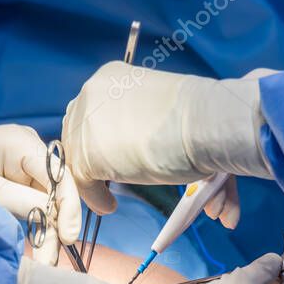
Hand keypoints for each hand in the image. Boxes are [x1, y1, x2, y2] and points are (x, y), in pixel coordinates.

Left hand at [0, 124, 80, 265]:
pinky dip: (42, 226)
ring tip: (47, 260)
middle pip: (58, 187)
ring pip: (52, 200)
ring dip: (51, 230)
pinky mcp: (24, 182)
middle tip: (53, 257)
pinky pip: (41, 204)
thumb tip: (51, 218)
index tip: (68, 235)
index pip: (57, 171)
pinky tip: (43, 249)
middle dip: (59, 222)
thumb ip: (19, 200)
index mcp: (19, 140)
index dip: (67, 203)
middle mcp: (30, 149)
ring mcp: (28, 166)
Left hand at [63, 61, 274, 214]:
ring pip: (79, 157)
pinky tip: (109, 205)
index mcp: (111, 78)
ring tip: (109, 195)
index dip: (99, 136)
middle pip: (78, 132)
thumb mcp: (162, 113)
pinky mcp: (86, 155)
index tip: (110, 154)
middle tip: (108, 174)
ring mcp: (86, 124)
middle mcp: (92, 93)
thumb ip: (142, 127)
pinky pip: (82, 184)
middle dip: (92, 154)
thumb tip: (143, 153)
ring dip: (93, 178)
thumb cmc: (197, 118)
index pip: (92, 111)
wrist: (204, 123)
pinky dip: (95, 198)